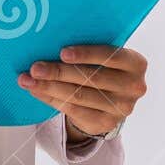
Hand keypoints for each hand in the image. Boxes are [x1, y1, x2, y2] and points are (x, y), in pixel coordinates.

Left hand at [18, 45, 147, 139]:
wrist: (114, 100)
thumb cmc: (105, 67)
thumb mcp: (107, 57)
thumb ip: (90, 50)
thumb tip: (51, 42)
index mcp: (136, 63)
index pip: (111, 56)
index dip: (87, 54)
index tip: (62, 53)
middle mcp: (133, 87)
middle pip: (91, 78)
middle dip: (59, 72)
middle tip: (35, 68)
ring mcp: (121, 108)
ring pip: (78, 96)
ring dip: (49, 87)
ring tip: (28, 80)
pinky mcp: (105, 123)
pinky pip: (73, 110)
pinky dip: (51, 99)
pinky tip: (37, 91)